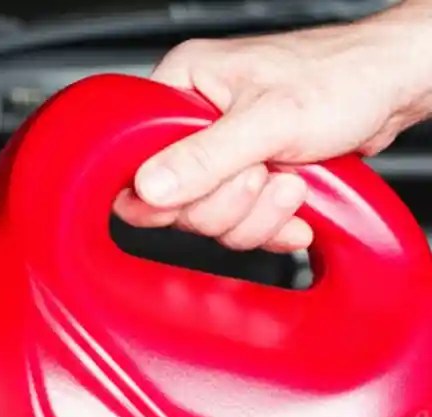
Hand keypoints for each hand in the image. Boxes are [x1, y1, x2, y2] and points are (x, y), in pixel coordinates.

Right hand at [116, 7, 431, 252]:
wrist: (398, 86)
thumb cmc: (345, 76)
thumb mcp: (270, 118)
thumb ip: (205, 157)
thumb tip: (148, 189)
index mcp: (183, 85)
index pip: (133, 152)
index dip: (156, 188)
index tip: (186, 200)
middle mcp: (196, 119)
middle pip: (175, 197)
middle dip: (226, 203)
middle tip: (261, 175)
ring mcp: (223, 151)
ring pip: (209, 216)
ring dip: (256, 215)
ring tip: (291, 181)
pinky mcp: (250, 175)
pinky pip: (239, 222)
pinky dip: (270, 226)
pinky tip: (295, 210)